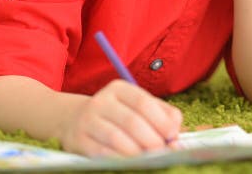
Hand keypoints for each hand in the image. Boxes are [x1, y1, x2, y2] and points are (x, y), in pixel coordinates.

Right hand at [60, 80, 181, 156]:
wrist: (76, 120)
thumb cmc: (119, 114)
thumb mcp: (140, 106)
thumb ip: (164, 116)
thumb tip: (175, 137)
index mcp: (120, 89)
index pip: (143, 103)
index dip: (161, 121)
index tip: (172, 136)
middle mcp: (101, 101)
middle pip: (131, 122)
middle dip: (151, 140)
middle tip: (162, 152)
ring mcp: (87, 120)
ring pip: (116, 138)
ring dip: (137, 152)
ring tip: (148, 159)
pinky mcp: (78, 140)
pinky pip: (101, 152)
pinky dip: (119, 158)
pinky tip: (130, 162)